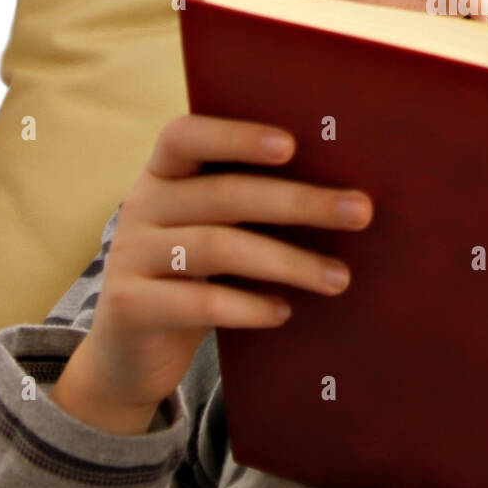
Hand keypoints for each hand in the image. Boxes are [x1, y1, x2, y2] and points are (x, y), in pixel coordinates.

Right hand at [51, 114, 372, 434]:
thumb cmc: (193, 277)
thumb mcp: (210, 231)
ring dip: (289, 262)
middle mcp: (141, 206)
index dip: (236, 136)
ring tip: (339, 278)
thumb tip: (342, 196)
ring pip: (219, 248)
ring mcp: (129, 256)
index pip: (185, 136)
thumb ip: (250, 207)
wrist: (127, 351)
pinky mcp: (129, 307)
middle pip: (224, 194)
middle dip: (300, 202)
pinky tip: (284, 311)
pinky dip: (250, 306)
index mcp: (163, 174)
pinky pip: (199, 302)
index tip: (292, 145)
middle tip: (360, 212)